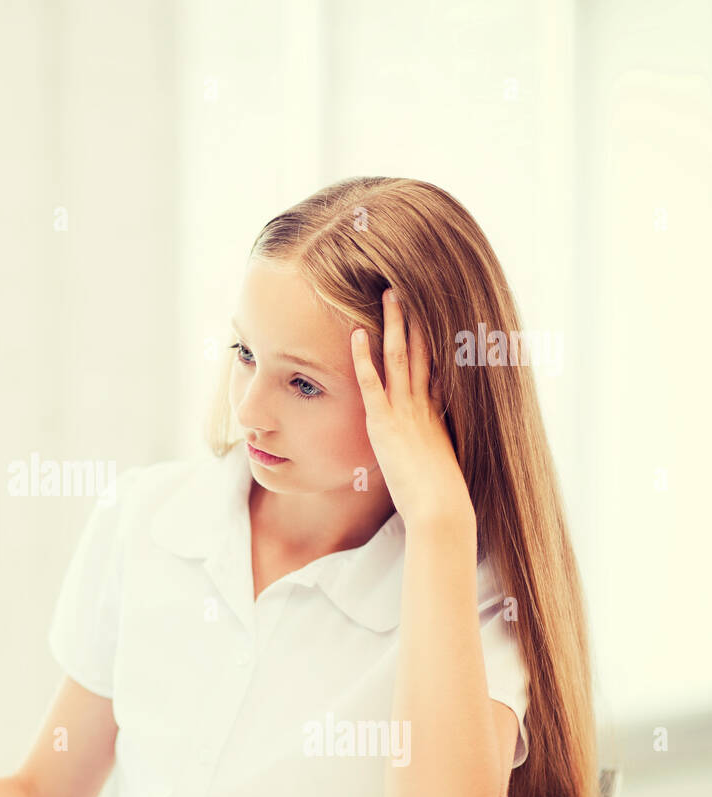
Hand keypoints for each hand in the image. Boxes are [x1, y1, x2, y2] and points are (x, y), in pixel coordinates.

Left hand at [350, 288, 474, 529]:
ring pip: (398, 357)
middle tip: (408, 287)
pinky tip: (356, 334)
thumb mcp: (436, 463)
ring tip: (388, 293)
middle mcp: (423, 404)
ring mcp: (405, 411)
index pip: (433, 363)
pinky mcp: (385, 424)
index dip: (428, 336)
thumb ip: (428, 446)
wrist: (442, 509)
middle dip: (414, 318)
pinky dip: (362, 359)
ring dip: (393, 324)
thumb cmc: (439, 496)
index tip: (426, 311)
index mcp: (436, 412)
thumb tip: (422, 446)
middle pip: (419, 350)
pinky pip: (372, 384)